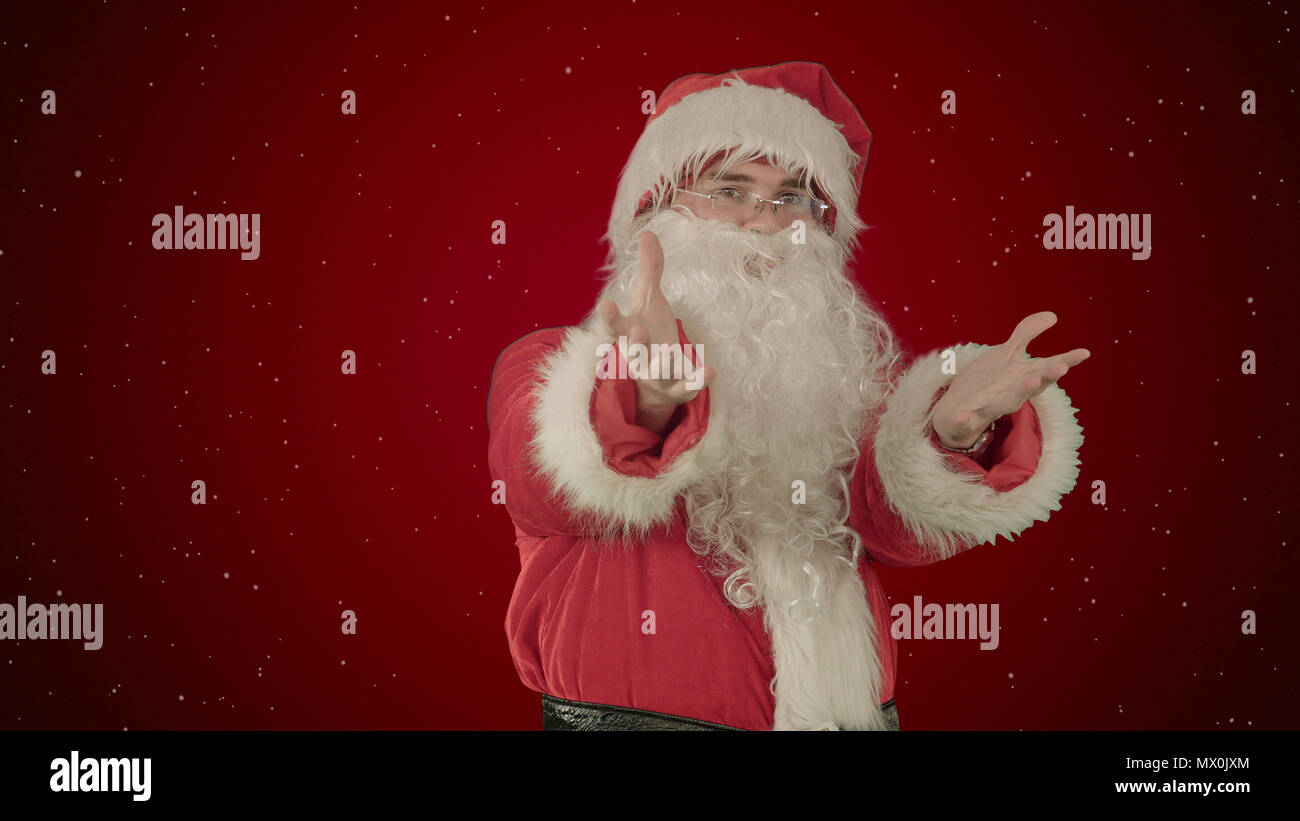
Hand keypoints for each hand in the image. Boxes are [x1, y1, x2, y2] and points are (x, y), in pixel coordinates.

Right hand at [597, 231, 714, 434]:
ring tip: (671, 350)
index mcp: (628, 334)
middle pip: (634, 352)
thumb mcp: (649, 298)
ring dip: (664, 362)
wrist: (654, 377)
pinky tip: (711, 372)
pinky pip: (686, 387)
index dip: (609, 318)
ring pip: (658, 372)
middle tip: (639, 329)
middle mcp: (638, 357)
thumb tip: (648, 233)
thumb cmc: (649, 328)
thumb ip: (650, 269)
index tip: (606, 305)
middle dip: (636, 343)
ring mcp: (656, 375)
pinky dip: (697, 381)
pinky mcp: (676, 388)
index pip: (614, 327)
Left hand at [932, 311, 1089, 447]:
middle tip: (1062, 367)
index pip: (1046, 368)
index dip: (1065, 360)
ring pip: (1009, 401)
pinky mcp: (967, 416)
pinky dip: (965, 418)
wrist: (958, 409)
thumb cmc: (990, 382)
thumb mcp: (1007, 354)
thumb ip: (1026, 334)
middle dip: (1046, 376)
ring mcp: (991, 405)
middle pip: (1033, 385)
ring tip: (1031, 382)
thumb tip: (1053, 315)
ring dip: (1021, 392)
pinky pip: (965, 418)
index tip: (1084, 352)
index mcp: (1022, 377)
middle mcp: (1012, 392)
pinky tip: (962, 416)